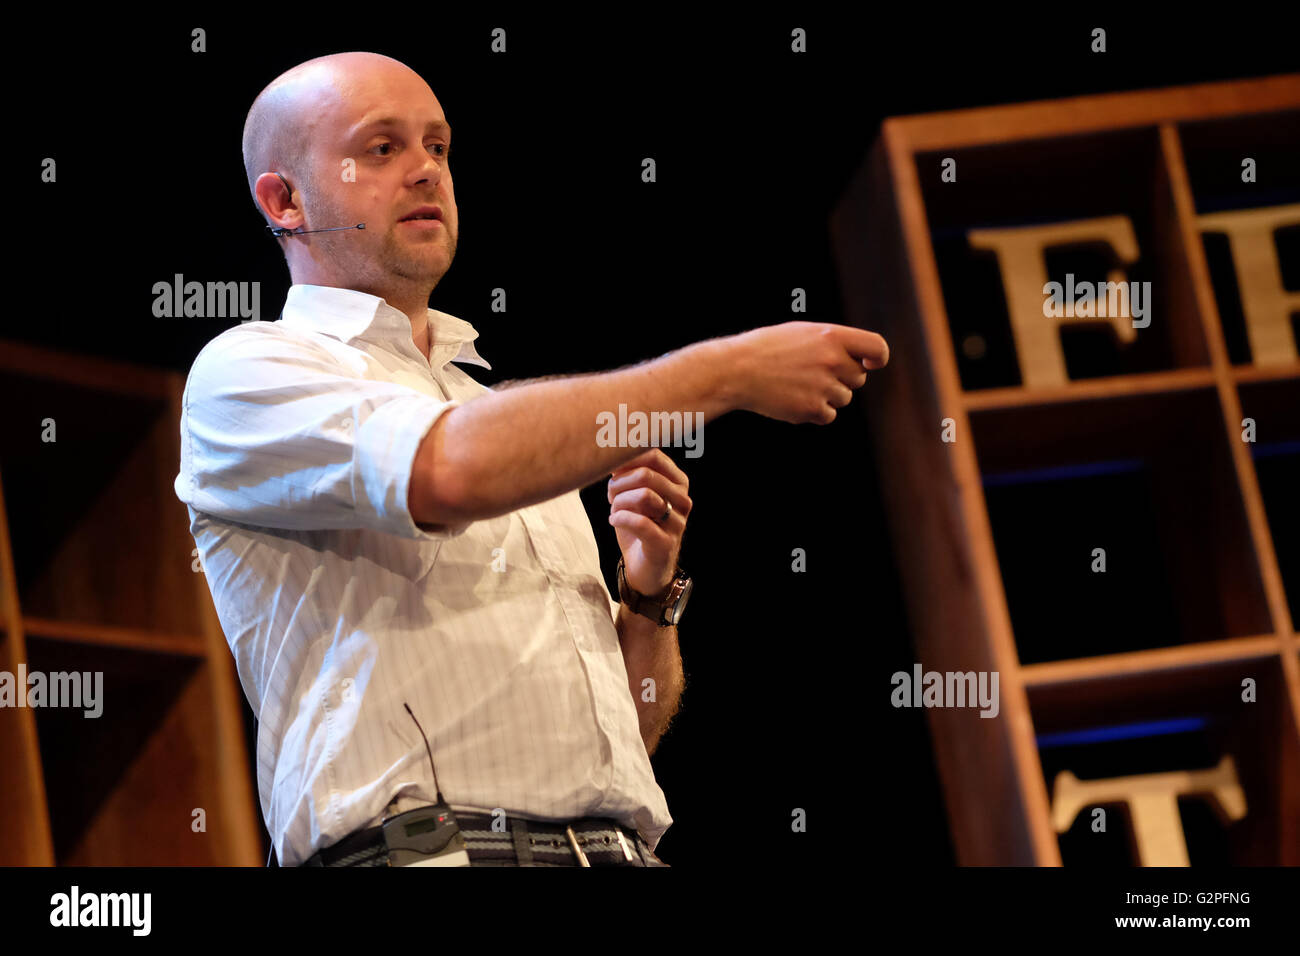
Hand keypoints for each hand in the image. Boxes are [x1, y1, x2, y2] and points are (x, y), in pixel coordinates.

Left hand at [607, 448, 689, 595]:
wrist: (646, 567)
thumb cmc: (639, 525)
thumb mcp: (634, 494)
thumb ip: (627, 473)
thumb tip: (610, 451)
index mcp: (678, 483)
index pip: (654, 456)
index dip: (627, 459)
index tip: (613, 471)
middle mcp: (683, 500)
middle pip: (646, 475)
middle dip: (620, 483)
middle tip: (611, 495)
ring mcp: (677, 523)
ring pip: (644, 496)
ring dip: (620, 501)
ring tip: (614, 509)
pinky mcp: (665, 543)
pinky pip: (640, 522)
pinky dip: (620, 518)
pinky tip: (614, 520)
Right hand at [729, 321, 888, 423]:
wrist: (737, 369)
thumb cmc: (767, 348)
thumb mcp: (802, 333)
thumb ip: (833, 343)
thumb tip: (861, 360)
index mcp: (832, 336)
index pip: (877, 348)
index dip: (877, 358)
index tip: (870, 364)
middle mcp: (832, 360)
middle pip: (858, 378)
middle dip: (842, 378)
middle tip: (813, 373)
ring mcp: (823, 386)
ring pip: (843, 398)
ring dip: (826, 395)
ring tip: (797, 384)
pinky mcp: (812, 409)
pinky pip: (828, 415)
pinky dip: (814, 411)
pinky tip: (793, 399)